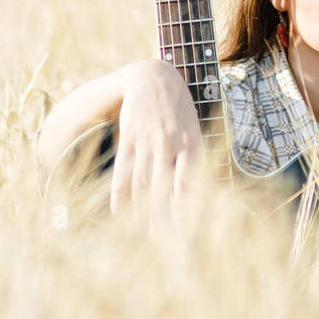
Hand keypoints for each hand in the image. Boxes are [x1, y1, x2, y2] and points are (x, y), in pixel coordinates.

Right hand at [110, 59, 204, 218]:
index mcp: (191, 144)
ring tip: (140, 232)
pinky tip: (118, 211)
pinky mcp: (129, 138)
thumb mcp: (194, 129)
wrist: (153, 77)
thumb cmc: (178, 109)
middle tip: (160, 241)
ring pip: (142, 183)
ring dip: (140, 211)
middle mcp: (170, 144)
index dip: (185, 210)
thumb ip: (195, 157)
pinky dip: (119, 193)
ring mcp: (147, 141)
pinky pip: (123, 170)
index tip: (184, 233)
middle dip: (161, 218)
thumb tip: (200, 191)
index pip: (188, 184)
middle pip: (164, 189)